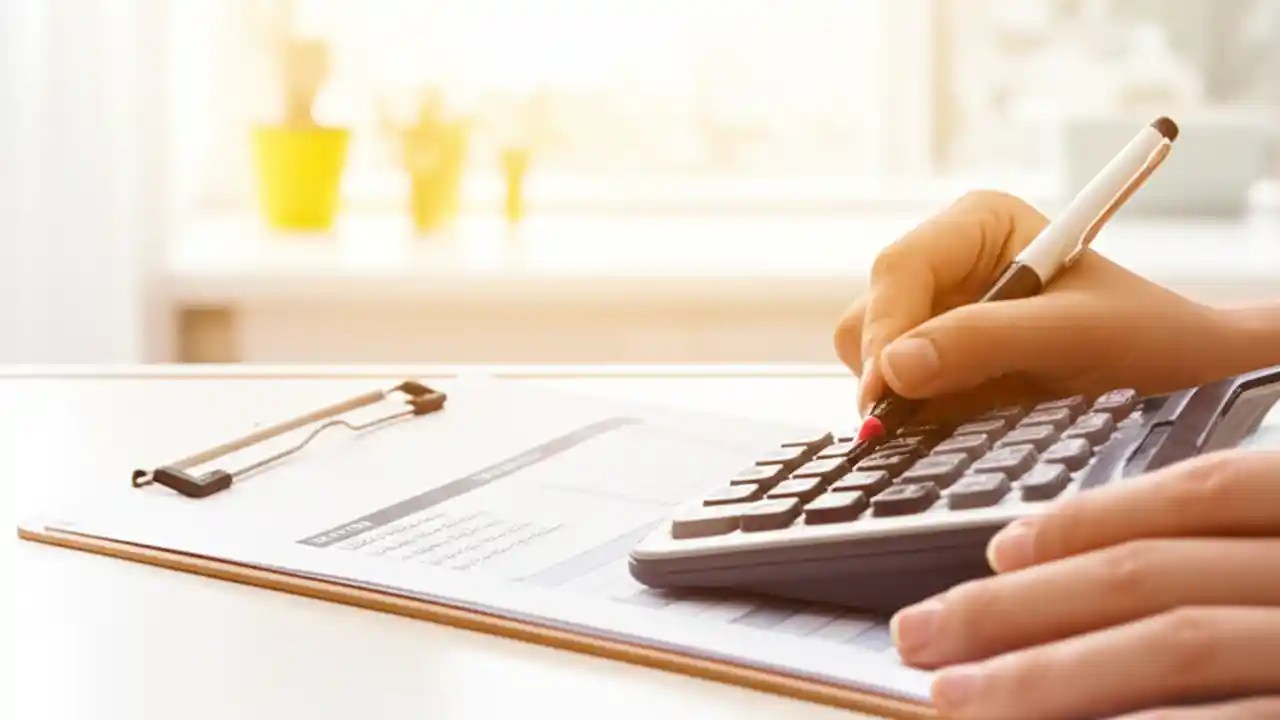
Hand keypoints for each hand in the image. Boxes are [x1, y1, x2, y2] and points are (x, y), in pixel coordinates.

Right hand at [834, 191, 1230, 416]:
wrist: (1182, 376)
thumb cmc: (1147, 336)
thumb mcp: (1073, 334)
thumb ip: (983, 342)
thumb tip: (895, 369)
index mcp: (977, 224)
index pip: (899, 268)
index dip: (886, 328)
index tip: (888, 389)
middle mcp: (947, 262)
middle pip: (871, 313)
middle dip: (888, 369)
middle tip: (903, 425)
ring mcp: (938, 313)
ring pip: (870, 354)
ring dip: (900, 395)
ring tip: (958, 418)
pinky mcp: (937, 359)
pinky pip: (892, 387)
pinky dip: (913, 413)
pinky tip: (959, 422)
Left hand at [889, 450, 1279, 718]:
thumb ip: (1224, 550)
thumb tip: (1046, 558)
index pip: (1197, 493)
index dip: (1088, 518)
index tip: (999, 549)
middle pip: (1148, 572)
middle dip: (1018, 605)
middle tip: (918, 631)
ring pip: (1173, 642)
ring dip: (1046, 672)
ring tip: (952, 695)